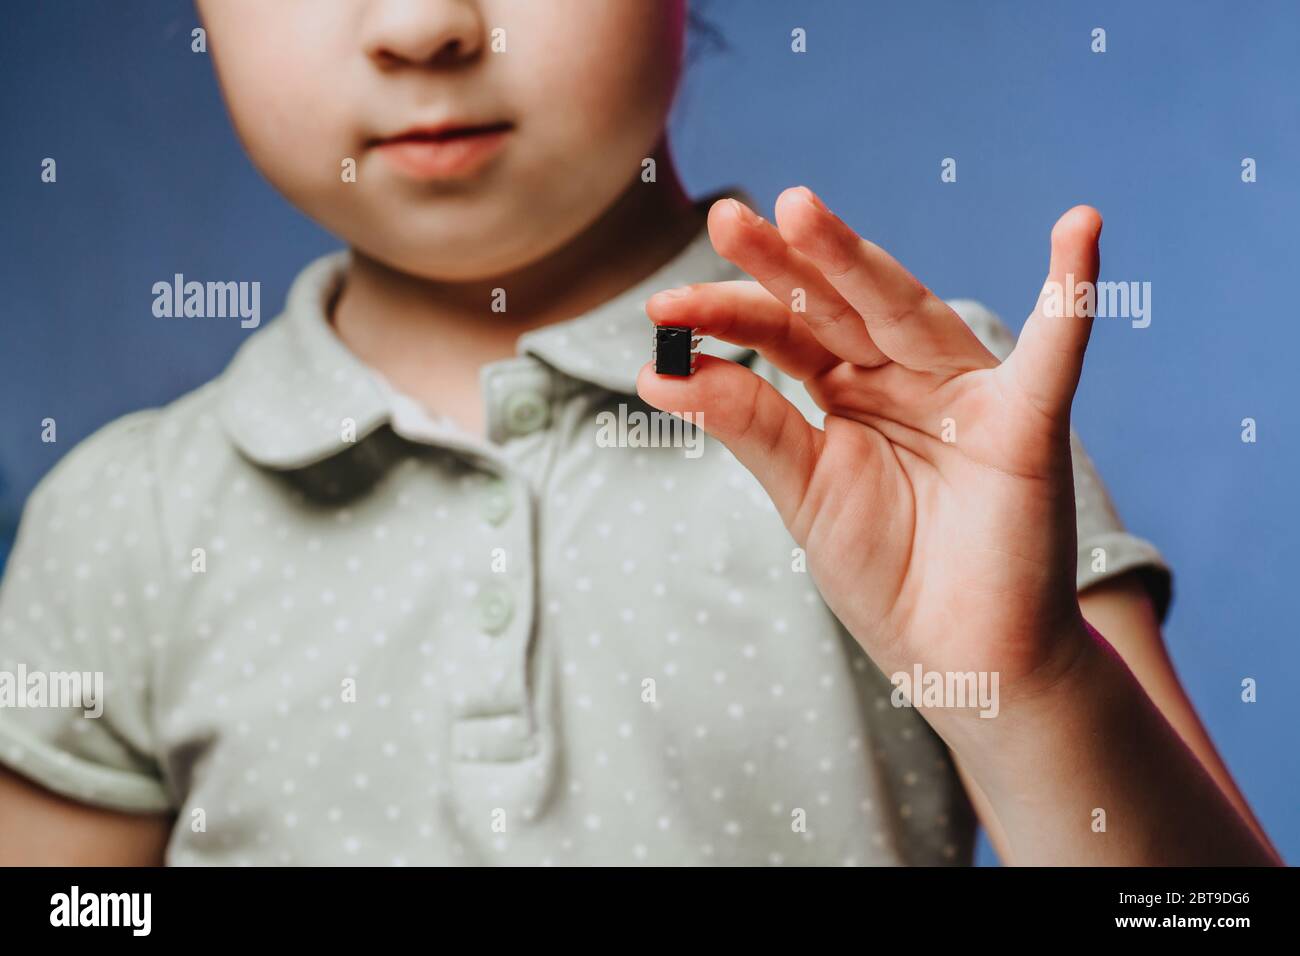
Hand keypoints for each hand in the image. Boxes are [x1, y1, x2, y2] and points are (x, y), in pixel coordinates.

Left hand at [637, 189, 1101, 724]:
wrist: (960, 656)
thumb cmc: (885, 572)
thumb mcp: (803, 489)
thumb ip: (747, 424)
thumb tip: (658, 371)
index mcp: (849, 389)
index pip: (784, 332)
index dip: (728, 315)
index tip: (663, 308)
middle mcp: (905, 375)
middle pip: (836, 304)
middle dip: (782, 262)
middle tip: (726, 218)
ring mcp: (966, 391)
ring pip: (906, 311)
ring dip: (855, 260)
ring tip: (800, 209)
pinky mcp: (1027, 423)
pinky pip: (1058, 352)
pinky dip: (1073, 295)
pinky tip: (1081, 227)